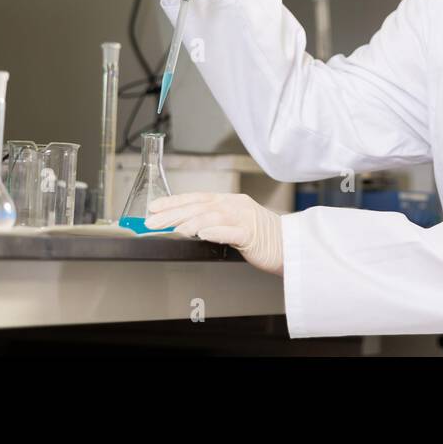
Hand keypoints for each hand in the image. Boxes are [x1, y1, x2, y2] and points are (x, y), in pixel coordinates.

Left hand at [146, 192, 283, 275]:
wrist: (290, 245)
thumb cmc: (262, 238)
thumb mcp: (234, 225)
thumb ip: (214, 222)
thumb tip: (185, 226)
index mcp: (229, 201)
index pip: (196, 198)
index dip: (173, 202)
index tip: (153, 208)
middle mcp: (235, 205)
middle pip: (199, 205)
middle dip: (172, 213)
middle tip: (152, 222)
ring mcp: (244, 217)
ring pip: (212, 216)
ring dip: (190, 222)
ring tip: (173, 230)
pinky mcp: (252, 233)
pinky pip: (231, 231)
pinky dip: (214, 231)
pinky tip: (201, 234)